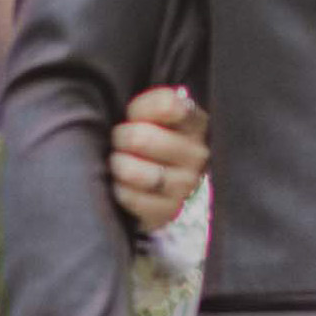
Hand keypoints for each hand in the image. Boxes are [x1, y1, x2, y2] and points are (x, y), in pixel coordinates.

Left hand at [108, 85, 207, 232]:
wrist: (155, 182)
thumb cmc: (150, 137)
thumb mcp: (151, 113)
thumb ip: (151, 105)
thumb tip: (140, 116)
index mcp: (194, 122)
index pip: (167, 105)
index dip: (141, 109)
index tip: (135, 116)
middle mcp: (197, 154)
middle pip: (141, 138)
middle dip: (121, 138)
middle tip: (121, 142)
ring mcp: (185, 185)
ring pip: (134, 171)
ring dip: (118, 165)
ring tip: (119, 163)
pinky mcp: (169, 210)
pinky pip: (131, 197)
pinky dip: (120, 189)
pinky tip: (122, 184)